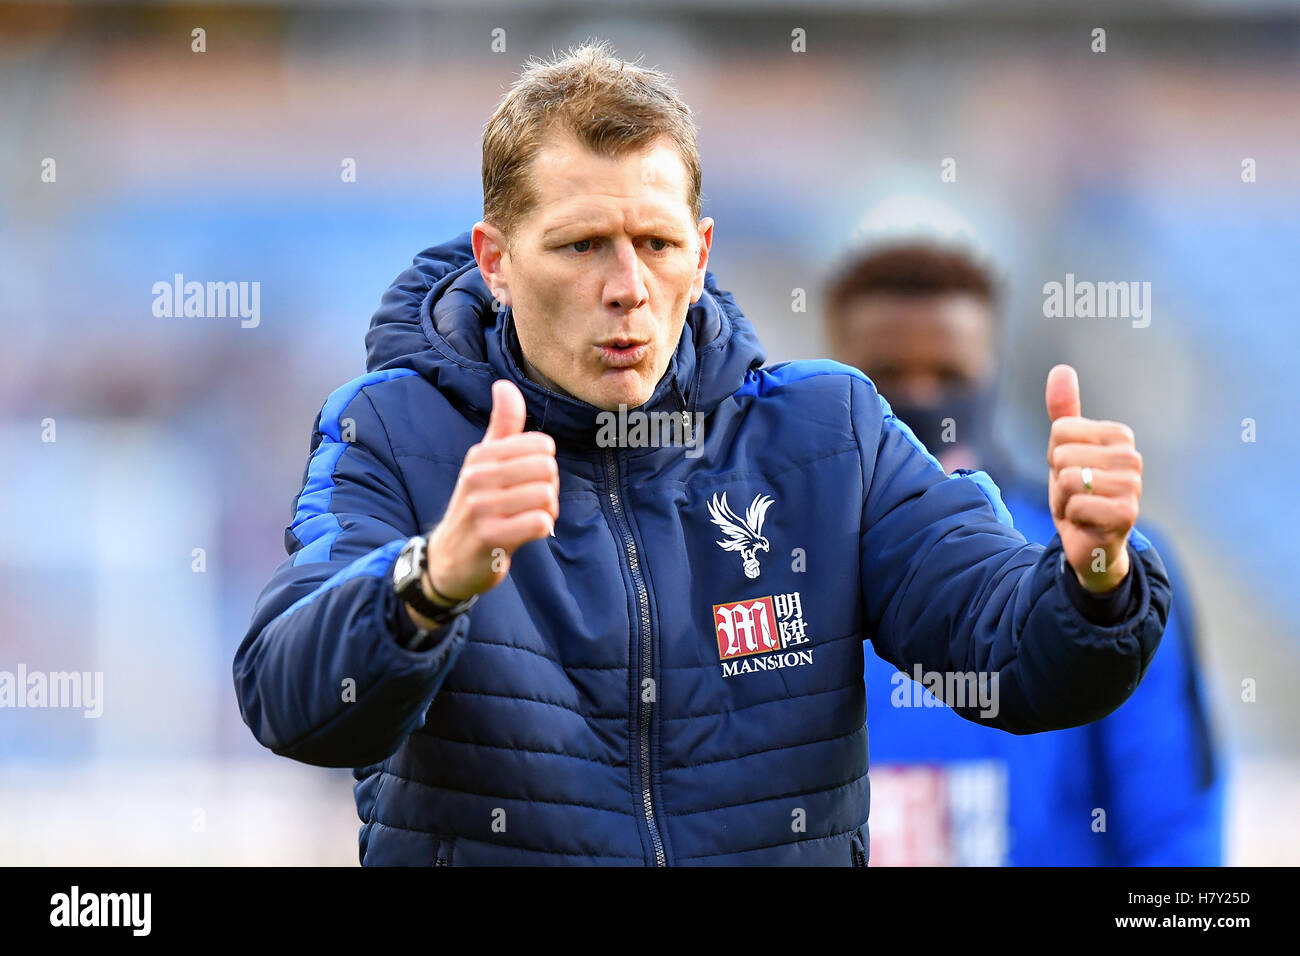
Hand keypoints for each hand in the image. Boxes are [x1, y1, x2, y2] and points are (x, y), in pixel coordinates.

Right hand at [420, 379, 558, 605]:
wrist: (450, 560)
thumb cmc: (477, 506)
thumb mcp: (484, 463)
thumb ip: (502, 425)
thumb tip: (504, 384)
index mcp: (481, 456)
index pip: (541, 445)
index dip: (545, 465)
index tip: (527, 481)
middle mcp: (477, 477)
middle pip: (547, 469)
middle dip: (548, 489)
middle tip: (530, 503)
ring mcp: (481, 507)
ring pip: (546, 496)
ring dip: (546, 511)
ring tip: (526, 519)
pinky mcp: (490, 537)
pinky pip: (539, 523)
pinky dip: (541, 529)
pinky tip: (525, 534)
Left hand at [1045, 364, 1140, 592]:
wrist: (1089, 541)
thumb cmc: (1078, 492)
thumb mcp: (1064, 449)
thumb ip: (1064, 411)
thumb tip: (1061, 369)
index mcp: (1119, 435)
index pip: (1061, 429)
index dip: (1055, 455)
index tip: (1070, 471)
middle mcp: (1131, 457)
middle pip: (1062, 454)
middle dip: (1058, 480)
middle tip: (1074, 494)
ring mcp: (1133, 486)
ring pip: (1067, 480)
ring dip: (1063, 501)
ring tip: (1080, 508)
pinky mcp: (1127, 514)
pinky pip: (1076, 505)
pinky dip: (1072, 519)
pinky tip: (1086, 524)